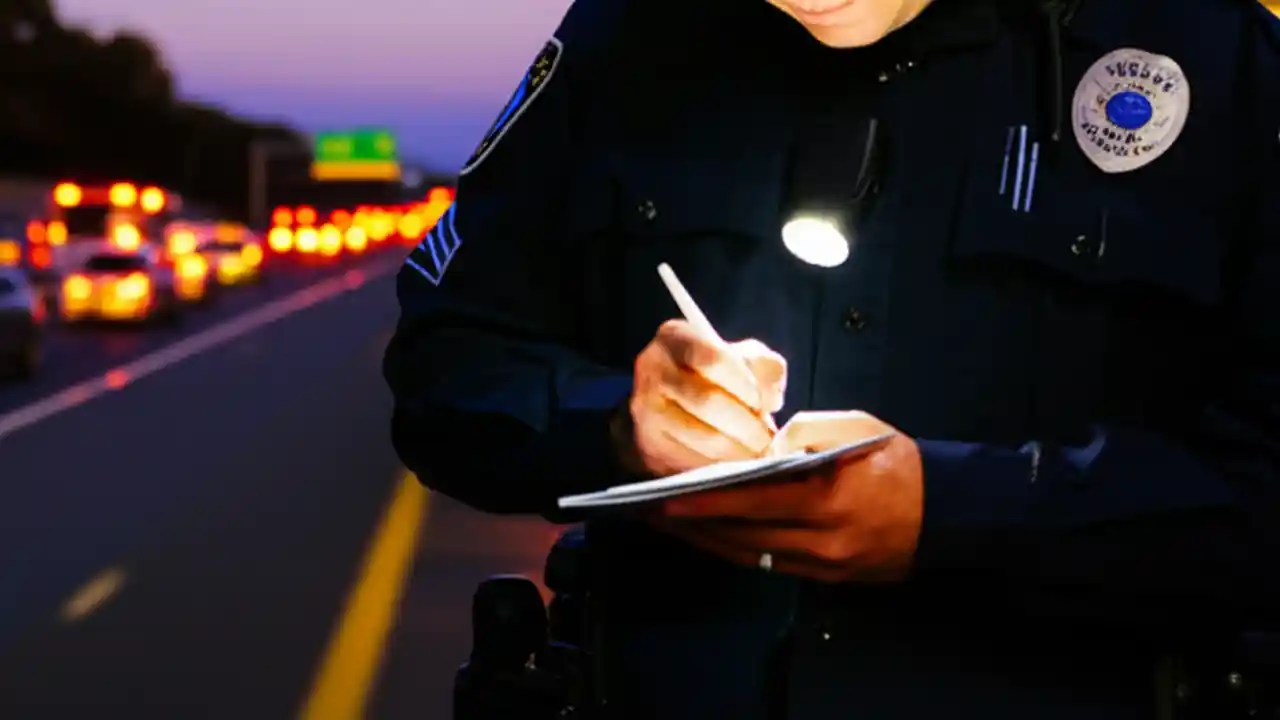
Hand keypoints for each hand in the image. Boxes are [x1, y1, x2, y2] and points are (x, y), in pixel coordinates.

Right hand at [613, 320, 786, 476]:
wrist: (672, 404)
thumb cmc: (714, 376)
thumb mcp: (741, 358)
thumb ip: (765, 366)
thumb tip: (771, 397)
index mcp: (675, 338)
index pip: (714, 359)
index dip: (745, 384)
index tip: (762, 402)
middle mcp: (651, 370)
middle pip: (707, 401)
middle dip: (746, 425)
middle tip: (767, 438)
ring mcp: (646, 410)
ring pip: (702, 436)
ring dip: (738, 450)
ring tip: (757, 453)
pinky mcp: (649, 446)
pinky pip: (692, 461)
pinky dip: (721, 466)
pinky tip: (735, 464)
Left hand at [648, 411, 923, 582]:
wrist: (951, 512)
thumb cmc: (899, 462)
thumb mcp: (855, 429)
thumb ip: (803, 434)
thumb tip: (761, 451)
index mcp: (828, 498)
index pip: (752, 504)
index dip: (705, 505)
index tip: (664, 500)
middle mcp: (822, 540)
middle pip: (743, 538)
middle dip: (694, 527)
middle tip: (651, 513)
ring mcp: (826, 565)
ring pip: (752, 558)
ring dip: (709, 543)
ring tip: (672, 526)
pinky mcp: (829, 579)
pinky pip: (771, 566)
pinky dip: (738, 551)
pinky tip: (713, 536)